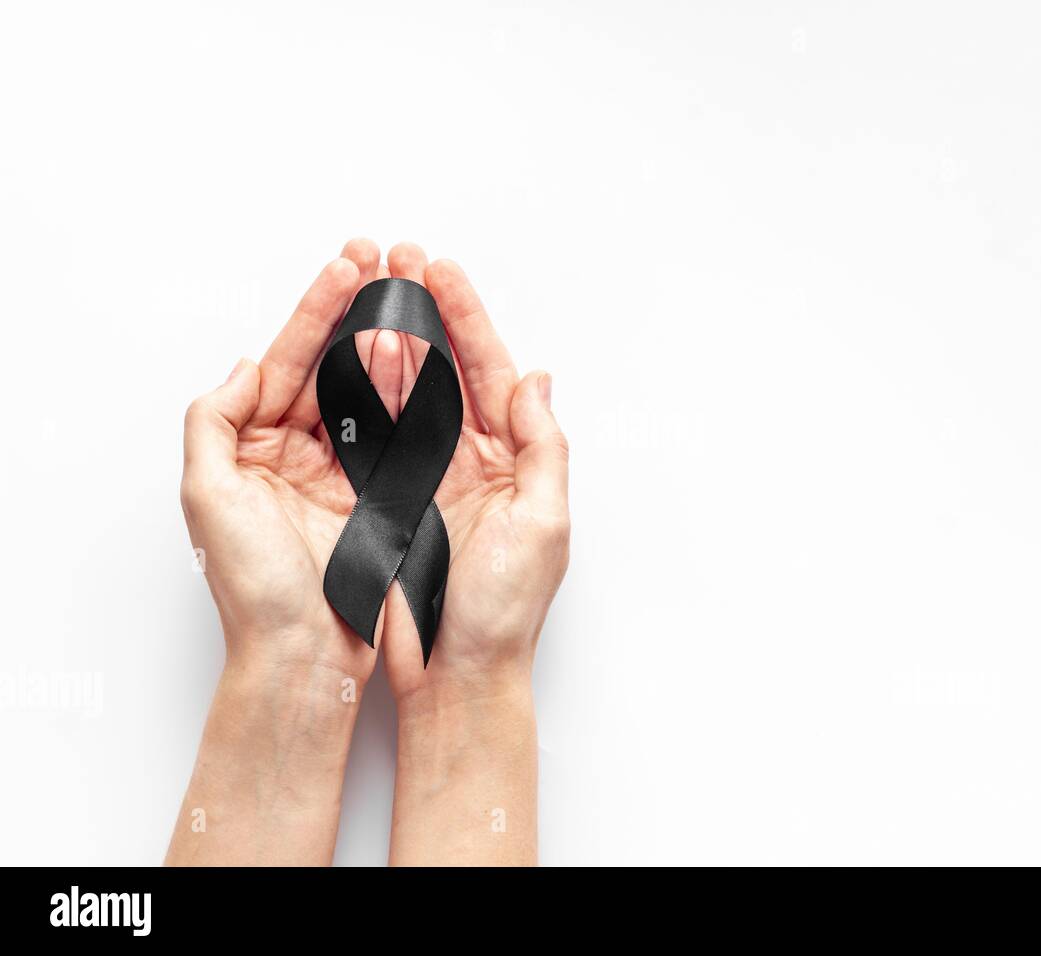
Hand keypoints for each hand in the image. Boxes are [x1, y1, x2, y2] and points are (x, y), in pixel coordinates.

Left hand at [172, 244, 401, 863]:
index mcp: (252, 446)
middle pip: (334, 364)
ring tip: (414, 294)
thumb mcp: (205, 497)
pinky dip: (414, 398)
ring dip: (393, 343)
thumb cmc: (256, 591)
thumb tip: (245, 365)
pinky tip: (430, 362)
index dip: (321, 308)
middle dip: (362, 308)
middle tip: (388, 258)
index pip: (292, 359)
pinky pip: (400, 437)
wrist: (306, 660)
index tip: (351, 266)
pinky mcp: (379, 500)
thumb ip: (212, 421)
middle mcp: (297, 455)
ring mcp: (342, 475)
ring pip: (372, 393)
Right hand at [341, 242, 570, 704]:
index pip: (490, 371)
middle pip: (446, 369)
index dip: (466, 318)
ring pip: (405, 394)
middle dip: (423, 314)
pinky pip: (373, 436)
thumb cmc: (505, 610)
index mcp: (514, 460)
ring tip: (367, 296)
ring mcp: (429, 479)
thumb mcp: (543, 522)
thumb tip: (537, 378)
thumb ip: (542, 446)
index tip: (440, 271)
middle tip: (396, 262)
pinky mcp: (391, 501)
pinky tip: (347, 360)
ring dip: (389, 343)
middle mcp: (473, 461)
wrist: (456, 675)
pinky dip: (361, 397)